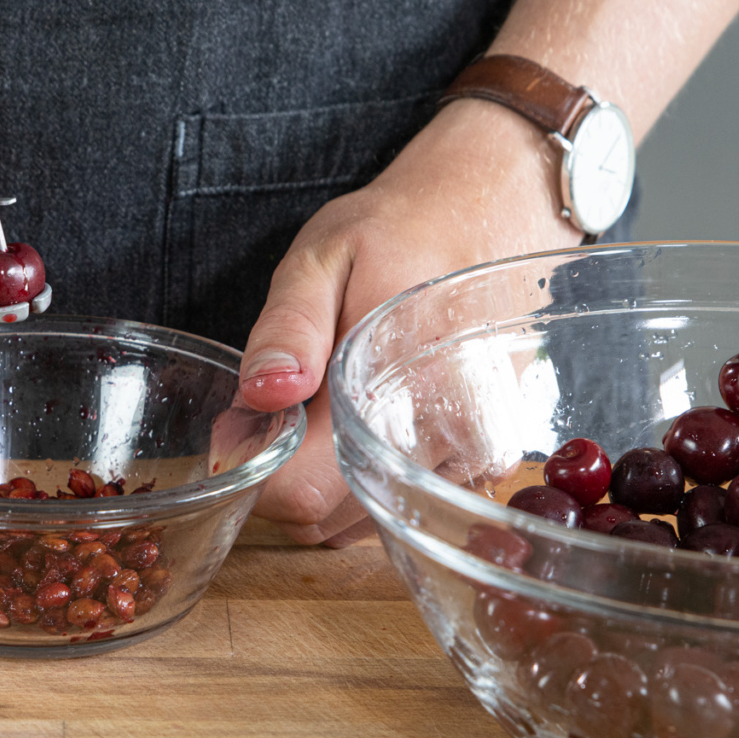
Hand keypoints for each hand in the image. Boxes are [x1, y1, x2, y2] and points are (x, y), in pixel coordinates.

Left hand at [237, 99, 583, 544]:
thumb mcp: (323, 256)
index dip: (254, 467)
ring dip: (320, 480)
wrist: (493, 215)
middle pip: (321, 519)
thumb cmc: (399, 233)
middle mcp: (444, 441)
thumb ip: (288, 327)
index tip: (246, 419)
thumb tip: (264, 394)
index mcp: (395, 392)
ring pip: (354, 522)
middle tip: (283, 400)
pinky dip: (360, 481)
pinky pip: (393, 507)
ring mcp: (470, 461)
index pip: (299, 495)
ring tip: (324, 403)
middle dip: (281, 474)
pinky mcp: (482, 466)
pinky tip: (361, 421)